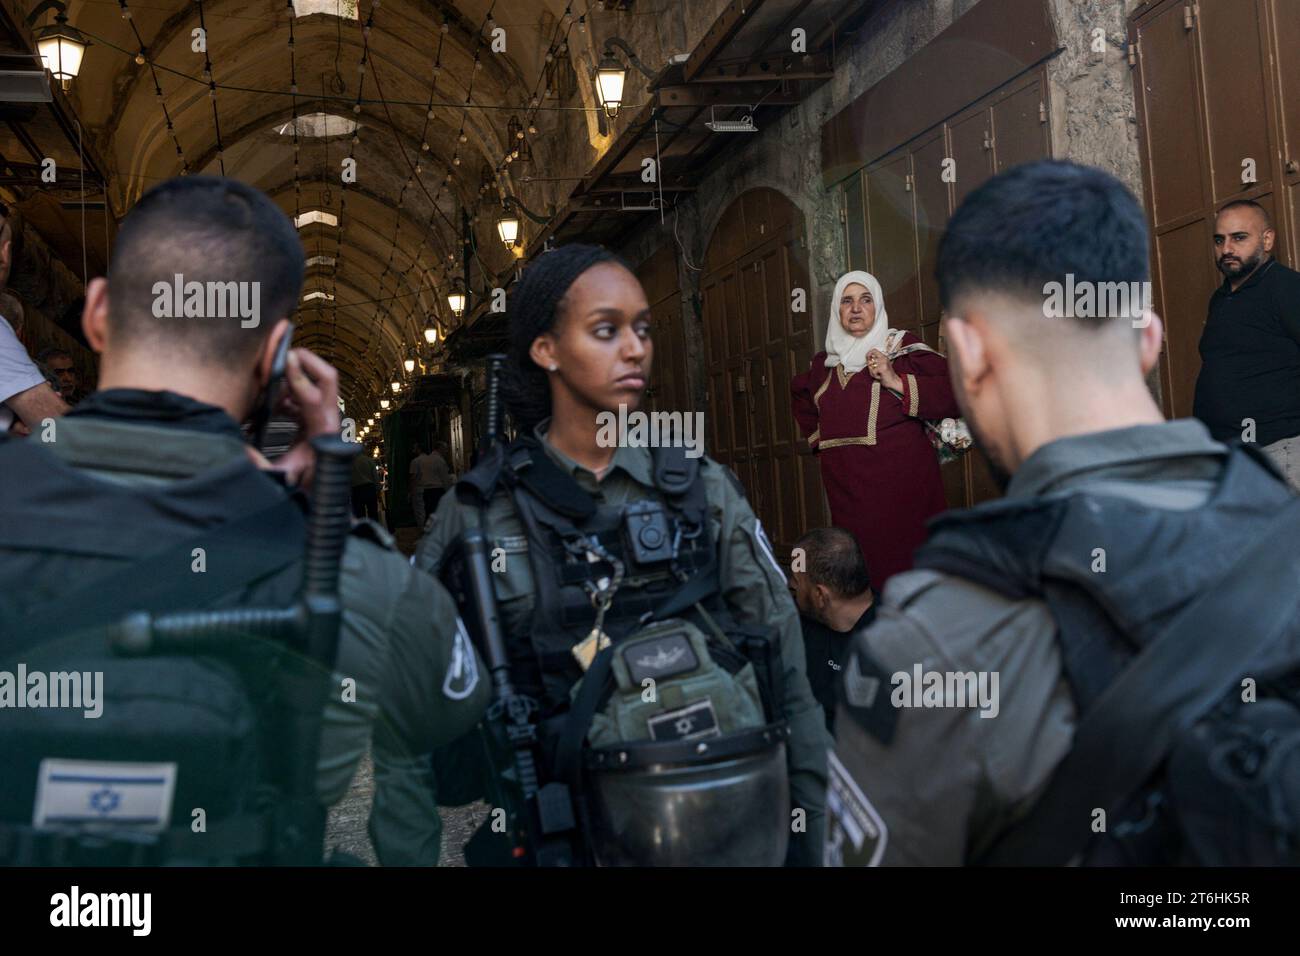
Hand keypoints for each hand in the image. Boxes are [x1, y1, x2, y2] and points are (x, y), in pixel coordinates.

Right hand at [266, 348, 340, 489]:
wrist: (320, 498)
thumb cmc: (304, 488)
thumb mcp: (280, 478)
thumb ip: (260, 464)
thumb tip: (238, 447)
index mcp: (324, 433)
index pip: (314, 395)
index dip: (298, 375)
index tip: (284, 358)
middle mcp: (329, 421)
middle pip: (327, 379)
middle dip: (307, 361)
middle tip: (283, 352)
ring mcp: (325, 418)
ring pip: (316, 384)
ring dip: (295, 376)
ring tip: (269, 375)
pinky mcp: (317, 420)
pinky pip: (304, 397)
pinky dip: (289, 392)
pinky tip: (270, 398)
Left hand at [866, 349, 901, 390]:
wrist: (893, 381)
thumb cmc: (886, 376)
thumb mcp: (878, 367)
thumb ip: (873, 363)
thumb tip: (868, 360)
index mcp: (883, 357)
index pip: (874, 350)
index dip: (869, 353)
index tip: (868, 358)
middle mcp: (884, 358)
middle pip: (870, 359)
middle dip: (870, 367)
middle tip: (875, 371)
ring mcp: (884, 362)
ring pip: (871, 366)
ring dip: (873, 372)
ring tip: (878, 374)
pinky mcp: (883, 367)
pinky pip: (873, 371)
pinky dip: (875, 375)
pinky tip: (880, 376)